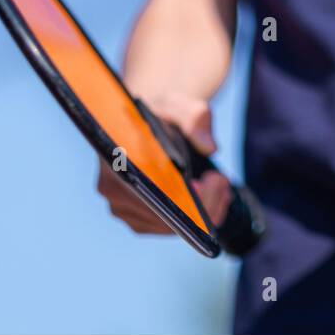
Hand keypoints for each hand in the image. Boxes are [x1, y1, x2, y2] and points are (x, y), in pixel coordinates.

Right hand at [96, 91, 215, 234]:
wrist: (152, 125)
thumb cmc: (162, 114)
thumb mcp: (178, 104)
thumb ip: (195, 116)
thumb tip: (209, 147)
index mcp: (113, 158)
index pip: (143, 190)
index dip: (176, 197)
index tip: (203, 183)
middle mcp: (111, 189)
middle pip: (159, 216)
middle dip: (201, 204)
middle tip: (222, 181)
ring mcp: (123, 210)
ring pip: (169, 228)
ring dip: (204, 212)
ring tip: (222, 186)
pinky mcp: (138, 221)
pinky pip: (171, 230)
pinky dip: (198, 218)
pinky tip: (216, 196)